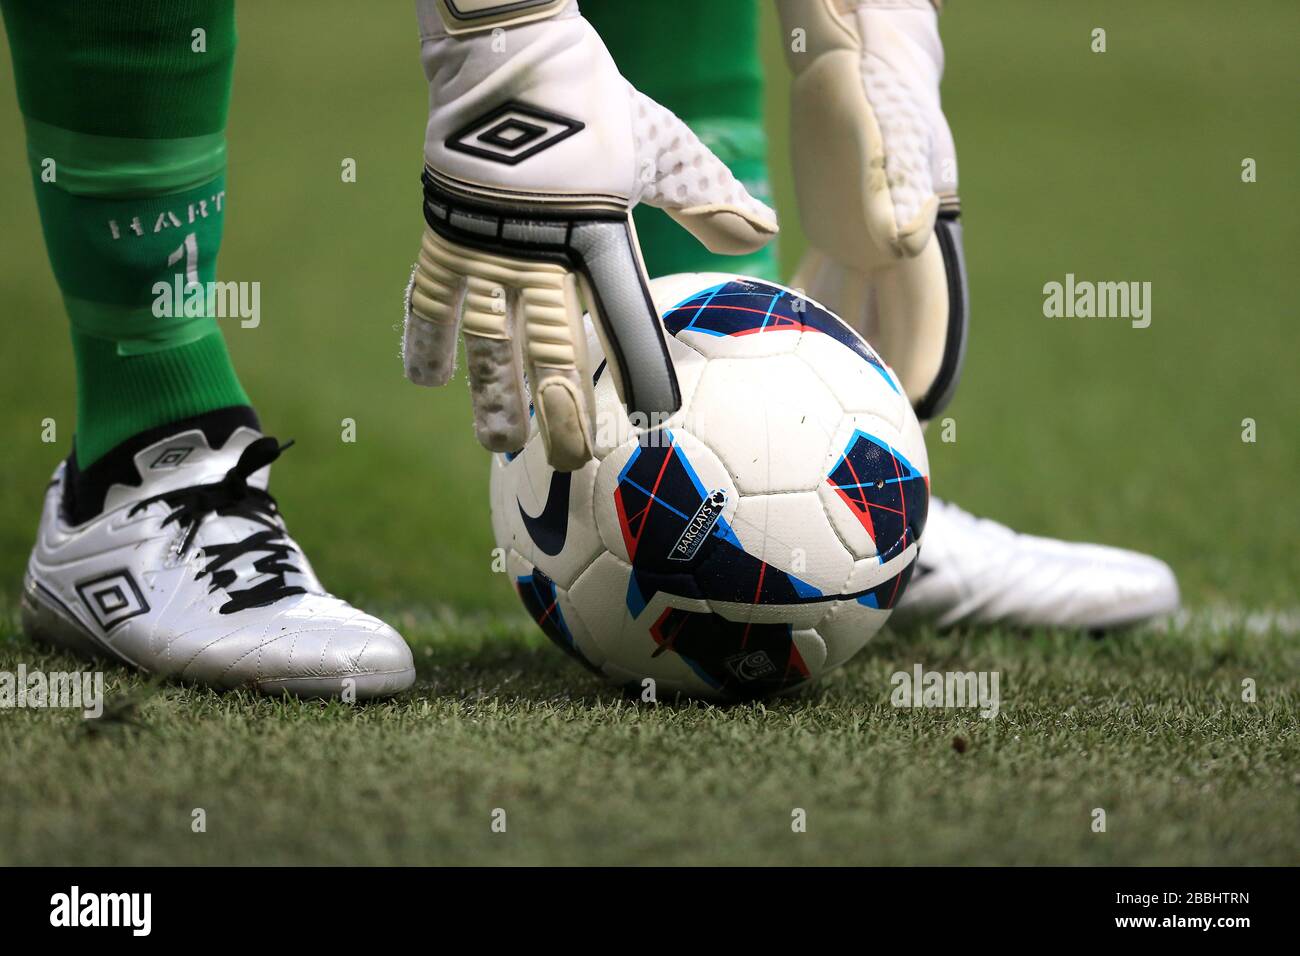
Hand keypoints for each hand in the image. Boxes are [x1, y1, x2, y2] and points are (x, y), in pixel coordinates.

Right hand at [404, 0, 777, 469]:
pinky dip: (425, 339)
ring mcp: (486, 248)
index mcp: (600, 236)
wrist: (512, 56)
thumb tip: (761, 233)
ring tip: (497, 447)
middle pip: (550, 347)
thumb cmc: (594, 106)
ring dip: (492, 395)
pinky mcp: (443, 235)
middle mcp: (541, 253)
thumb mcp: (660, 149)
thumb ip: (705, 196)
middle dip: (560, 408)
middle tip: (570, 461)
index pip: (625, 319)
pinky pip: (427, 298)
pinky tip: (426, 381)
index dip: (638, 371)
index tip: (653, 420)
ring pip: (488, 338)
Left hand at [777, 0, 966, 419]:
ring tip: (818, 411)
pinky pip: (820, 285)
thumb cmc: (869, 83)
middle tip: (863, 431)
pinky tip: (775, 347)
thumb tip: (903, 249)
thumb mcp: (882, 131)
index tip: (907, 409)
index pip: (927, 313)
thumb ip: (895, 188)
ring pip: (858, 313)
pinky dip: (804, 317)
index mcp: (917, 233)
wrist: (849, 51)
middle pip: (895, 325)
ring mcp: (868, 239)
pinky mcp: (835, 227)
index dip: (922, 362)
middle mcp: (898, 246)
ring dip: (844, 358)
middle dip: (884, 378)